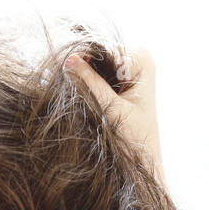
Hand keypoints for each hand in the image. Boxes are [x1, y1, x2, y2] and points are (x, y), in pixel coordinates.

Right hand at [64, 47, 165, 185]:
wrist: (145, 161)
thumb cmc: (135, 138)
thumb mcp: (110, 109)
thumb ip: (89, 83)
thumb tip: (67, 59)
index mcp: (142, 60)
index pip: (105, 48)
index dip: (82, 56)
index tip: (64, 67)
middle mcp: (138, 56)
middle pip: (100, 53)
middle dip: (82, 64)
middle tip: (63, 78)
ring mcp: (130, 64)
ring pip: (96, 61)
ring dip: (82, 73)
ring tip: (69, 86)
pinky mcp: (120, 75)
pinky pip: (98, 71)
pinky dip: (86, 80)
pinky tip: (75, 88)